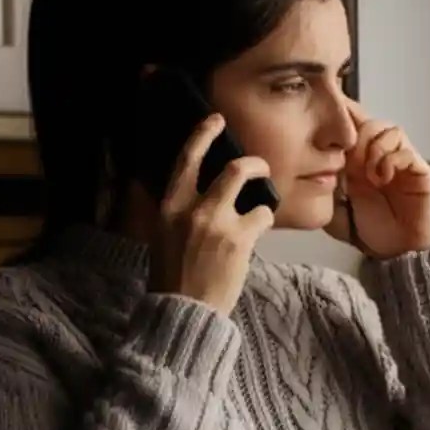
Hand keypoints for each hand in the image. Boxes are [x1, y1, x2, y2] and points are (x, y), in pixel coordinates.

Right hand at [147, 114, 275, 316]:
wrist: (185, 309)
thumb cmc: (175, 276)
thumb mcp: (165, 236)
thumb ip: (181, 211)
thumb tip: (199, 190)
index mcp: (169, 206)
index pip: (185, 160)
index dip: (202, 135)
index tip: (216, 120)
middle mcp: (192, 208)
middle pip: (230, 167)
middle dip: (252, 162)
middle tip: (260, 166)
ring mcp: (217, 222)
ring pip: (247, 183)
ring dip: (262, 187)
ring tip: (264, 201)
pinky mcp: (238, 238)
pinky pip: (262, 214)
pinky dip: (264, 220)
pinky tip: (257, 232)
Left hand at [325, 99, 429, 258]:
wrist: (401, 256)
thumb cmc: (372, 235)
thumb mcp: (335, 213)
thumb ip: (323, 192)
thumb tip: (309, 169)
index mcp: (360, 162)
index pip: (352, 126)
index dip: (340, 121)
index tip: (325, 129)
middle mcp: (382, 156)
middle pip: (368, 122)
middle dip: (355, 136)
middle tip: (348, 160)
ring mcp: (402, 162)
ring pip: (389, 130)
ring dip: (373, 146)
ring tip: (367, 172)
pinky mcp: (420, 172)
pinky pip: (406, 151)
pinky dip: (391, 159)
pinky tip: (381, 178)